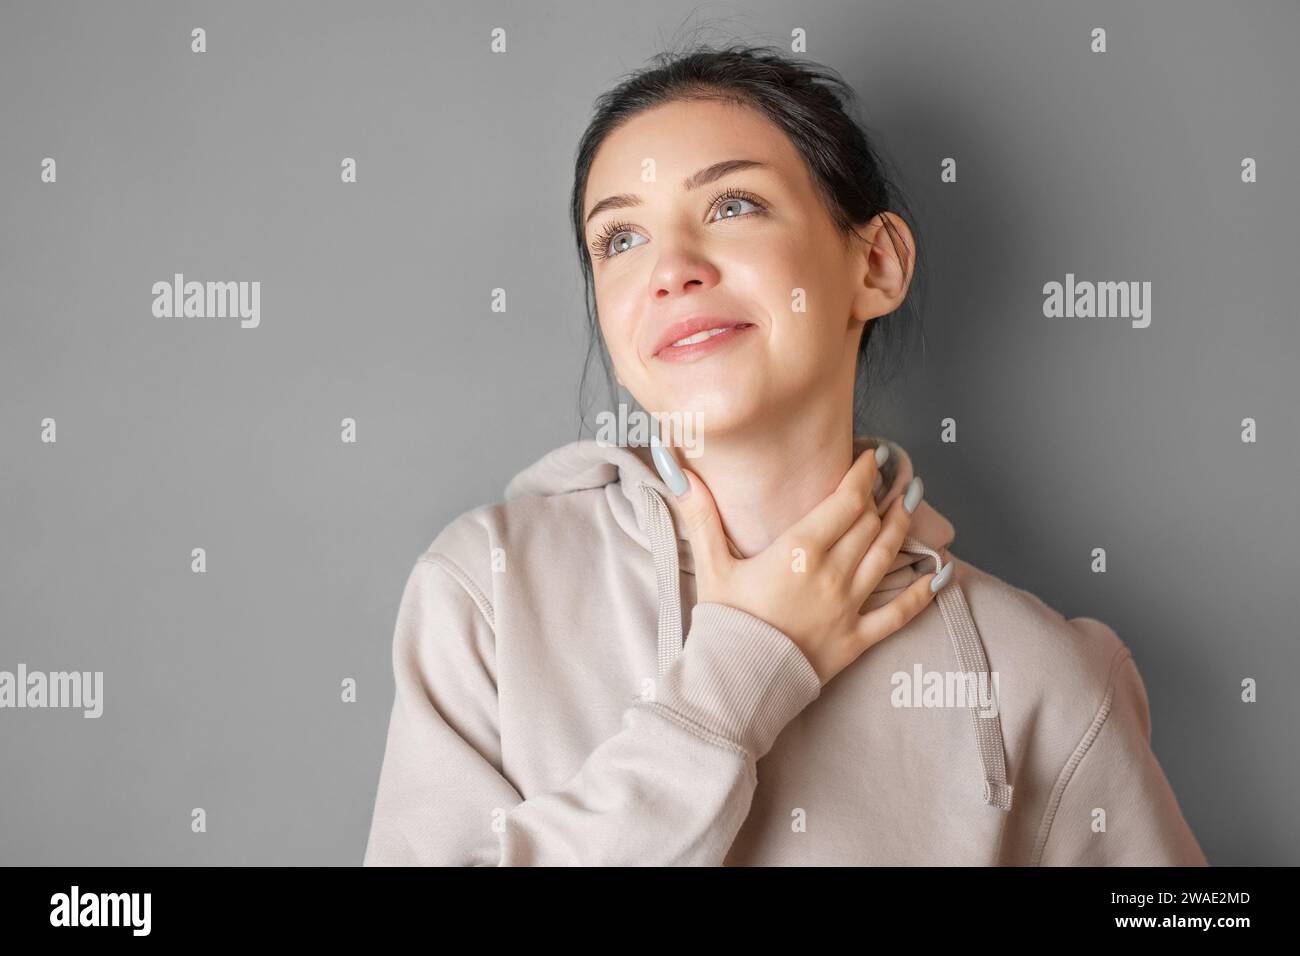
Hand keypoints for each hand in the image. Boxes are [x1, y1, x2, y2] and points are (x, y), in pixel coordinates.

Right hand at [673, 447, 947, 686]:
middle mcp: (832, 573)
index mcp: (799, 550)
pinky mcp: (856, 640)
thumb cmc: (722, 624)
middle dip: (883, 497)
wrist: (735, 685)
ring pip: (887, 557)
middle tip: (890, 479)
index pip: (846, 501)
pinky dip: (920, 593)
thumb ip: (701, 517)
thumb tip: (681, 473)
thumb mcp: (711, 567)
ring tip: (907, 507)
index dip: (864, 475)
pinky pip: (898, 613)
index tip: (873, 458)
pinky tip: (935, 576)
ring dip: (900, 528)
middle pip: (870, 525)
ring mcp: (848, 607)